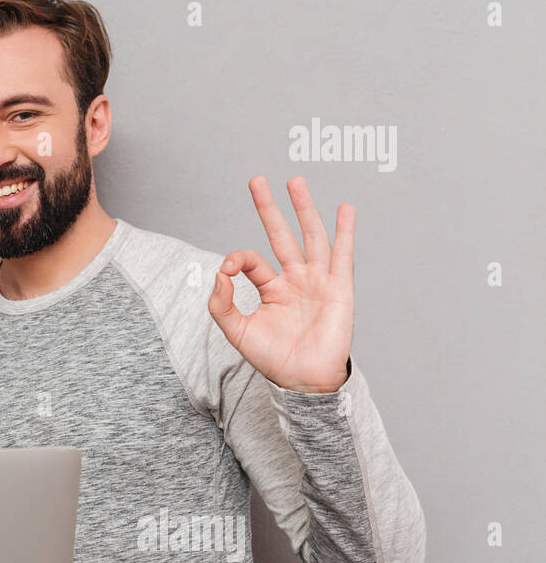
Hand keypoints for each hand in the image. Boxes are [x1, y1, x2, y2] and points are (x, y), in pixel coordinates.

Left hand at [208, 176, 353, 393]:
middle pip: (281, 235)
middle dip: (269, 208)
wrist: (303, 380)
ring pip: (310, 236)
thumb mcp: (237, 332)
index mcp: (272, 288)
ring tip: (295, 181)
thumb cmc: (274, 359)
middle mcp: (295, 279)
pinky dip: (344, 231)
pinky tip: (345, 209)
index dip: (236, 260)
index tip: (226, 270)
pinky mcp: (338, 288)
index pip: (251, 260)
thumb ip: (222, 304)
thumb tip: (218, 274)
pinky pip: (341, 254)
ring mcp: (317, 281)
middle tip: (257, 181)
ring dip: (303, 208)